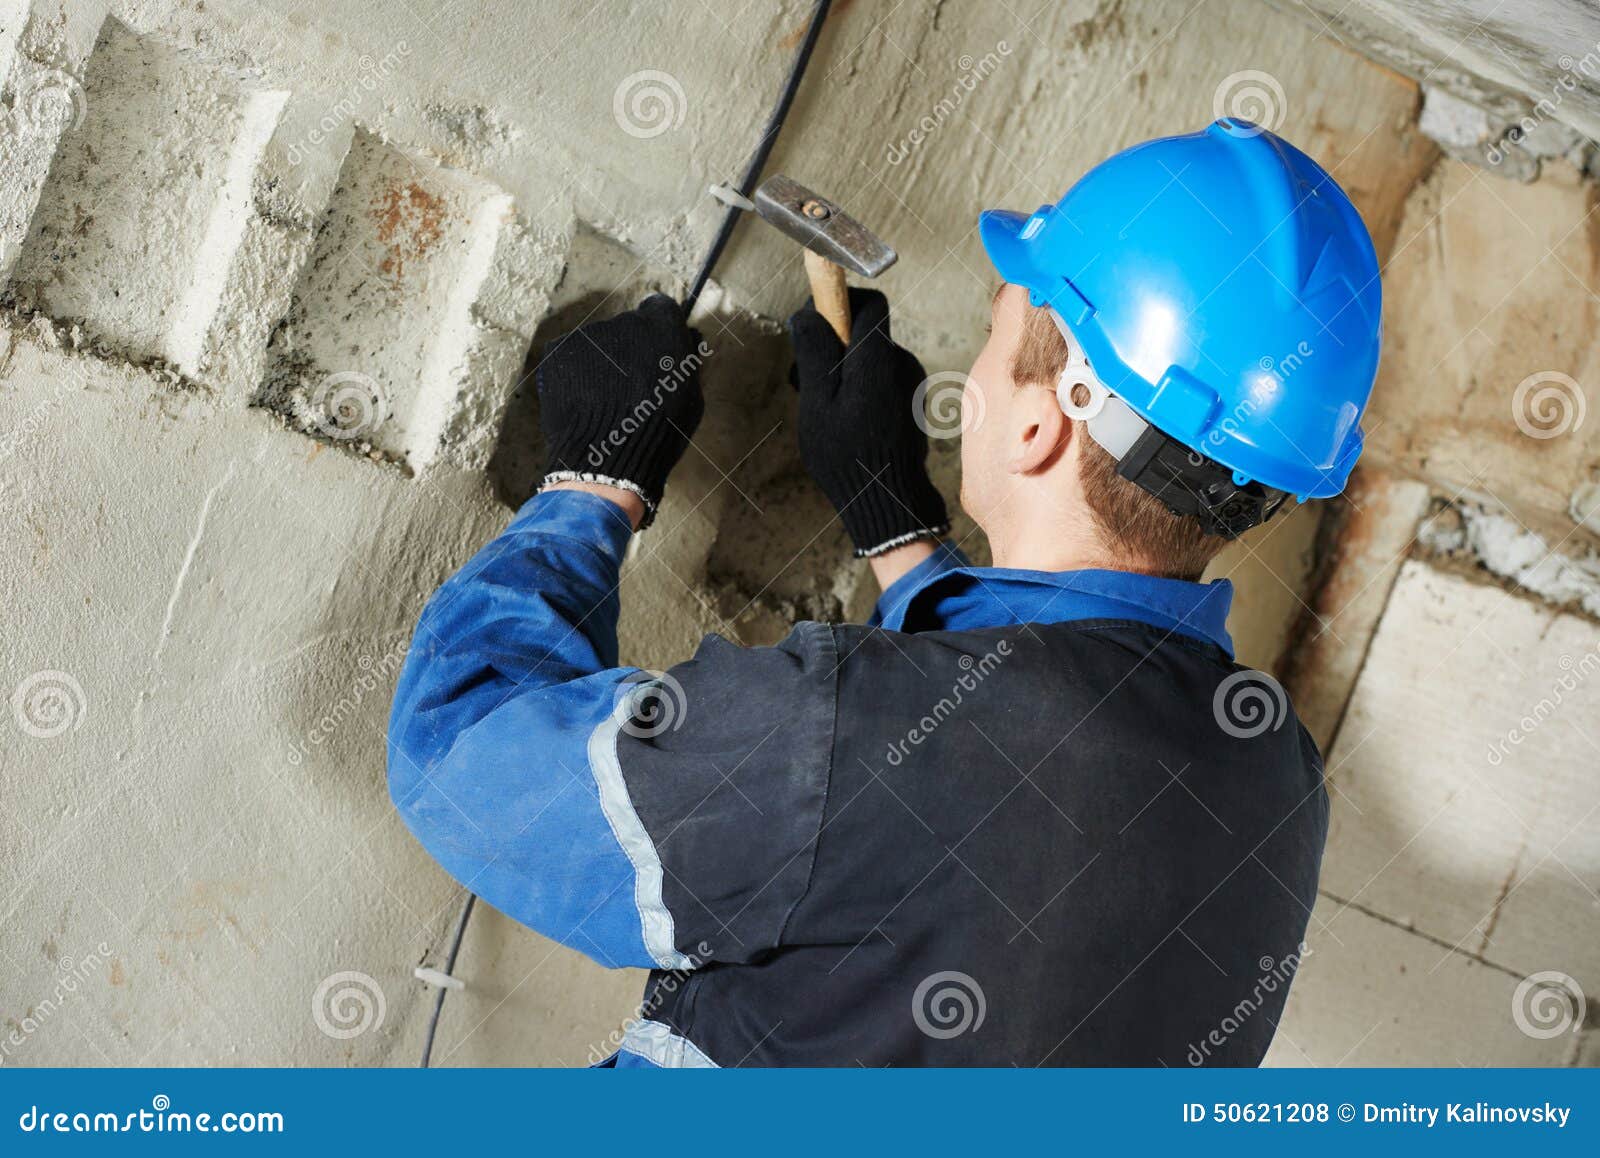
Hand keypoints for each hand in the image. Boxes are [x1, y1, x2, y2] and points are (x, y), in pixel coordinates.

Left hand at [536, 293, 706, 526]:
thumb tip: (686, 340)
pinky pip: (570, 357)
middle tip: (630, 388)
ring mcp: (588, 334)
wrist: (606, 455)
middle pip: (628, 327)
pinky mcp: (557, 351)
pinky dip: (575, 375)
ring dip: (601, 365)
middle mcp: (624, 321)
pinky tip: (582, 402)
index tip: (656, 349)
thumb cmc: (660, 431)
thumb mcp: (691, 397)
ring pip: (598, 344)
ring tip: (604, 402)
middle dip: (630, 349)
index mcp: (662, 326)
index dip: (659, 330)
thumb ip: (686, 362)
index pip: (661, 309)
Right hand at [788, 288, 948, 556]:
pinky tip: (841, 422)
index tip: (814, 324)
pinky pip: (878, 382)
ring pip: (869, 360)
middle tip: (806, 381)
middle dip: (832, 346)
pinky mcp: (908, 405)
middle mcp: (901, 366)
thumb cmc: (850, 457)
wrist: (889, 503)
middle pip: (864, 332)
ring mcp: (908, 386)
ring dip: (841, 374)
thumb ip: (815, 353)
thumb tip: (807, 314)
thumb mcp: (818, 403)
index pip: (870, 303)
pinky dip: (856, 391)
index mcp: (879, 359)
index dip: (840, 302)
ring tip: (821, 410)